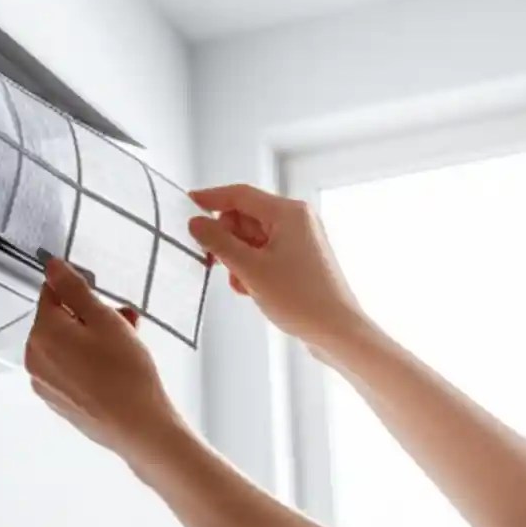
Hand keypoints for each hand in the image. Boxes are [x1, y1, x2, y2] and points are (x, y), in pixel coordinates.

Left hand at [25, 258, 185, 464]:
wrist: (137, 427)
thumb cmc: (125, 370)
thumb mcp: (104, 319)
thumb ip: (74, 289)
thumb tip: (50, 266)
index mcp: (41, 332)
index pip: (50, 293)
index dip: (79, 292)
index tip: (106, 303)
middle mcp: (34, 357)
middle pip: (59, 321)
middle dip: (90, 317)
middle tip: (125, 323)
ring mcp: (44, 382)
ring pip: (66, 345)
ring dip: (93, 338)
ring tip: (128, 345)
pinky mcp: (57, 401)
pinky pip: (69, 368)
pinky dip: (88, 362)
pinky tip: (116, 369)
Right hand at [188, 184, 367, 348]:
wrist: (338, 331)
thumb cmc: (301, 299)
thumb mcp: (250, 269)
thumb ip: (218, 243)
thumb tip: (196, 223)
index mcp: (289, 213)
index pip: (240, 195)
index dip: (211, 198)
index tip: (188, 203)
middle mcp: (297, 220)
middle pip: (244, 218)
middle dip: (227, 241)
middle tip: (217, 264)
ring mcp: (300, 239)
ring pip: (252, 238)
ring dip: (239, 259)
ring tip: (244, 284)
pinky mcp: (300, 258)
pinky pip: (265, 252)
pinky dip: (253, 267)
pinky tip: (254, 288)